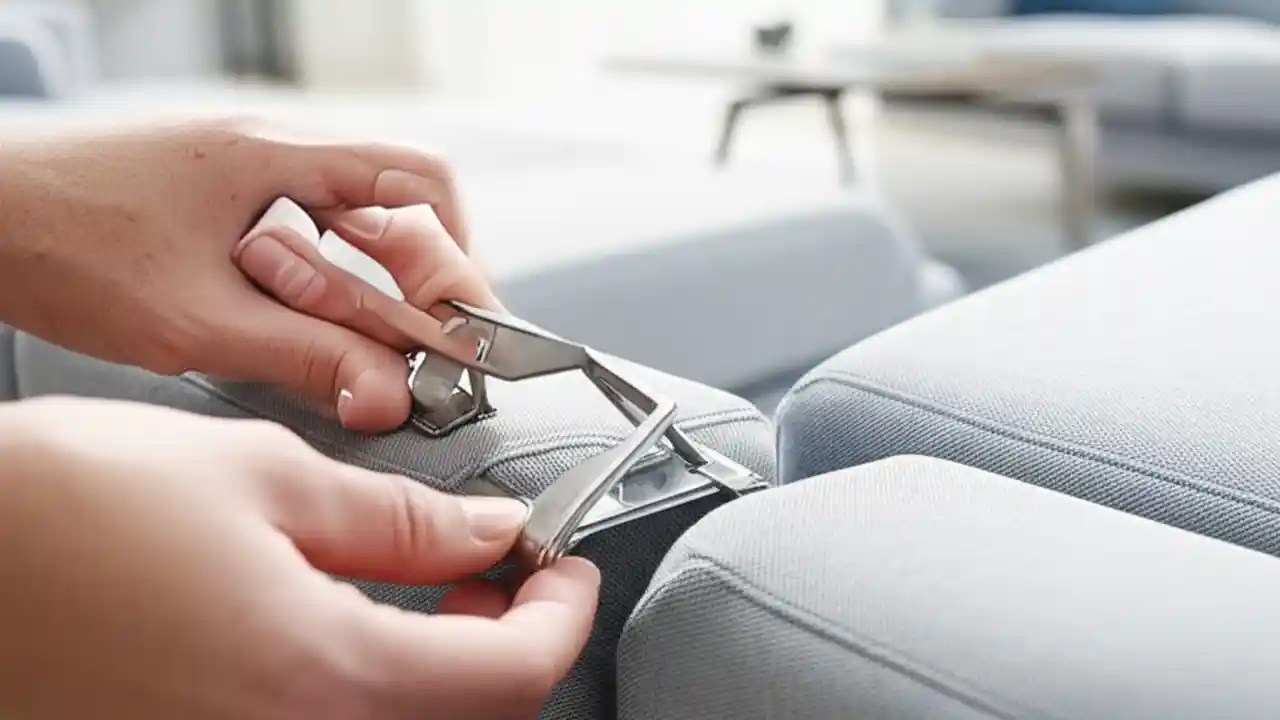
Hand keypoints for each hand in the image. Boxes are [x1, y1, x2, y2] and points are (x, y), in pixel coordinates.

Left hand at [0, 118, 497, 431]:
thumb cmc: (60, 245)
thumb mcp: (197, 322)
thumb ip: (307, 357)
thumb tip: (392, 392)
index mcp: (278, 157)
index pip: (419, 180)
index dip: (459, 254)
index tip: (464, 323)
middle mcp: (269, 150)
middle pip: (391, 206)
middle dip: (414, 284)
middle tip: (421, 352)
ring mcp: (239, 169)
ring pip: (343, 224)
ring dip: (360, 288)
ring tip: (357, 347)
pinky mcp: (213, 195)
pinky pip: (297, 233)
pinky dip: (315, 283)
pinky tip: (296, 324)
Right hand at [0, 397, 598, 719]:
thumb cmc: (58, 513)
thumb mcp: (257, 478)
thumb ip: (398, 519)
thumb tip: (485, 531)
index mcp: (322, 679)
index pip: (514, 676)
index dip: (562, 615)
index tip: (565, 568)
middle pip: (468, 718)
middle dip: (507, 641)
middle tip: (499, 571)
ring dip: (444, 668)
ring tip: (432, 589)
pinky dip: (368, 686)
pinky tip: (348, 627)